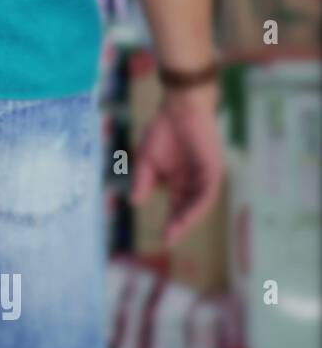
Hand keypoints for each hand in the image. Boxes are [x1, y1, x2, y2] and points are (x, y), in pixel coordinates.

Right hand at [129, 84, 224, 244]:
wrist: (179, 108)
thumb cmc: (164, 130)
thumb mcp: (146, 161)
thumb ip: (143, 182)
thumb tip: (135, 203)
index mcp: (180, 180)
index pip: (178, 206)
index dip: (172, 222)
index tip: (164, 238)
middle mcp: (195, 181)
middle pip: (190, 208)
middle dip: (180, 224)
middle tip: (169, 239)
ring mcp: (206, 176)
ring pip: (200, 204)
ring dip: (189, 218)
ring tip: (176, 230)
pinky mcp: (213, 169)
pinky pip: (207, 193)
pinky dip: (198, 205)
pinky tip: (188, 215)